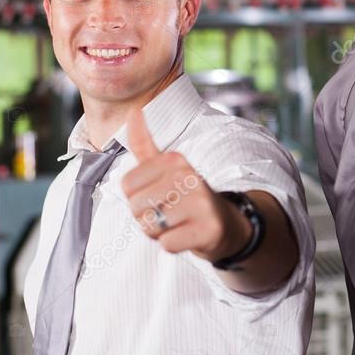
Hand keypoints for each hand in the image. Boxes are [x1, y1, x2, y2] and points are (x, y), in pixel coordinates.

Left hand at [121, 108, 249, 261]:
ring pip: (150, 226)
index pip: (127, 185)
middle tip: (170, 212)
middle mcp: (189, 176)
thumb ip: (145, 142)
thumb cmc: (188, 196)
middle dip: (147, 217)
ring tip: (179, 223)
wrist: (227, 224)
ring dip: (159, 232)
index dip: (137, 197)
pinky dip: (174, 244)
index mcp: (175, 159)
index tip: (159, 195)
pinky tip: (188, 234)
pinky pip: (167, 244)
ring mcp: (201, 202)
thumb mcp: (167, 167)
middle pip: (136, 207)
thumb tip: (134, 110)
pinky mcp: (208, 228)